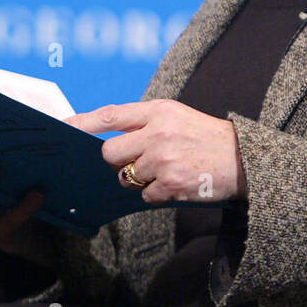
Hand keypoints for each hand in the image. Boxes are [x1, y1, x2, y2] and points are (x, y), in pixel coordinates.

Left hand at [63, 99, 246, 203]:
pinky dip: (156, 194)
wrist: (243, 158)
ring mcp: (163, 159)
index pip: (110, 115)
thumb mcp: (177, 117)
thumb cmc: (206, 137)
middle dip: (117, 161)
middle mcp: (158, 132)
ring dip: (140, 180)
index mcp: (159, 110)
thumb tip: (109, 139)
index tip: (62, 126)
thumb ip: (145, 123)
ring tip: (165, 171)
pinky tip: (175, 184)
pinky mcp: (171, 184)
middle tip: (136, 161)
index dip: (82, 122)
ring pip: (126, 177)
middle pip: (110, 152)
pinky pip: (145, 195)